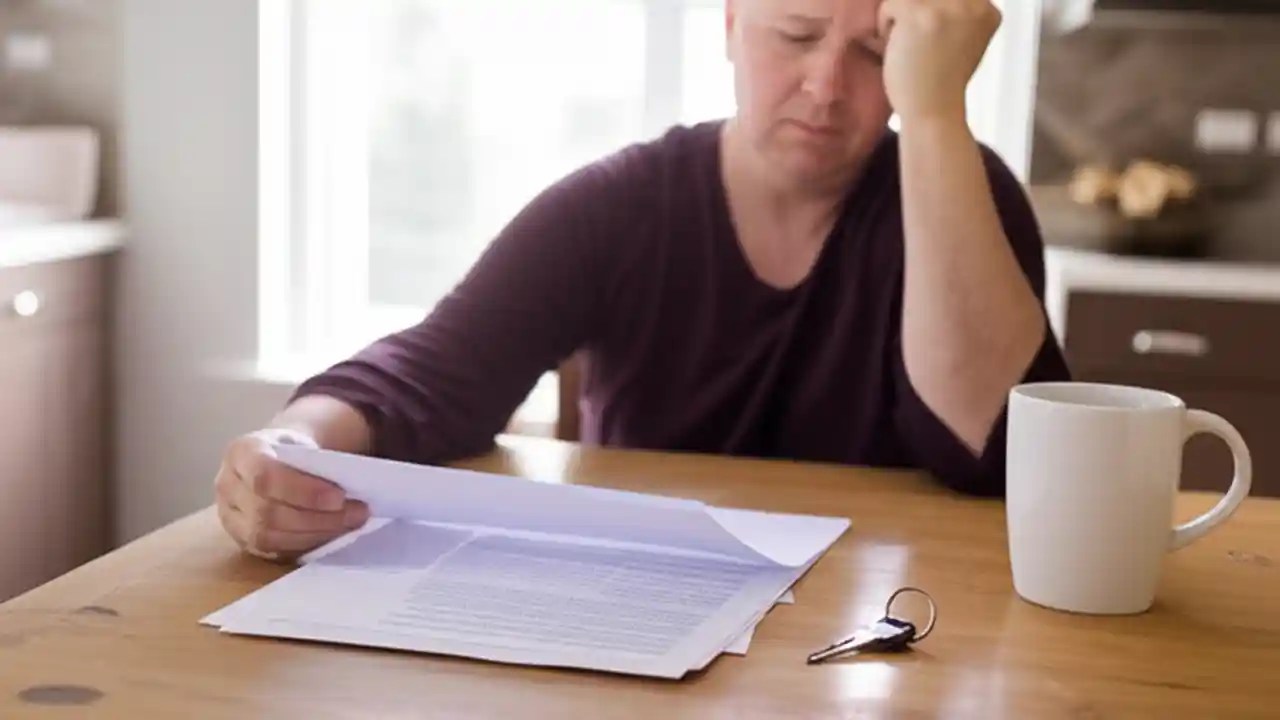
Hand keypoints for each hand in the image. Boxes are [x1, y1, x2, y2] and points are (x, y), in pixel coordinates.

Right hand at [214, 428, 369, 560]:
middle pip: (268, 512)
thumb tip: (352, 487)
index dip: (304, 491)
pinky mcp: (241, 539)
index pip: (265, 476)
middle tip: (358, 512)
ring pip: (267, 536)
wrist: (273, 460)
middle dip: (318, 517)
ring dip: (315, 533)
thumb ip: (317, 462)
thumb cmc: (292, 451)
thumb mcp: (302, 443)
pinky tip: (331, 535)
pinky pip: (272, 550)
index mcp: (241, 452)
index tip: (340, 497)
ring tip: (350, 523)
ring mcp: (229, 516)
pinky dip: (306, 544)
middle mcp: (226, 485)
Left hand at [878, 0, 1001, 123]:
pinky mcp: (919, 13)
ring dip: (900, 20)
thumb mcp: (963, 43)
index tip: (932, 42)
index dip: (933, 14)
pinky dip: (885, 28)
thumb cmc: (940, 84)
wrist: (933, 113)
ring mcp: (947, 6)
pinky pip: (889, 5)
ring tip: (908, 48)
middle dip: (915, 15)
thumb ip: (956, 16)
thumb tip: (927, 2)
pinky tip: (896, 51)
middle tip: (917, 47)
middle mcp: (974, 3)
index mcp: (989, 10)